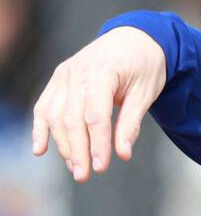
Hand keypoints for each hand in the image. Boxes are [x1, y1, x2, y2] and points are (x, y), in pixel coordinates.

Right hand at [31, 26, 166, 181]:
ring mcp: (64, 75)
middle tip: (84, 177)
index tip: (101, 167)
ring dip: (62, 145)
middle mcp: (77, 72)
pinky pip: (44, 106)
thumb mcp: (146, 93)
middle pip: (72, 118)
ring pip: (56, 115)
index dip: (97, 143)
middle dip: (77, 150)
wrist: (134, 38)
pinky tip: (39, 150)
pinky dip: (40, 128)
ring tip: (75, 169)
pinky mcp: (59, 80)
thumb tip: (123, 154)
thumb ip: (131, 123)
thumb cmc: (144, 67)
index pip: (95, 115)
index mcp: (102, 72)